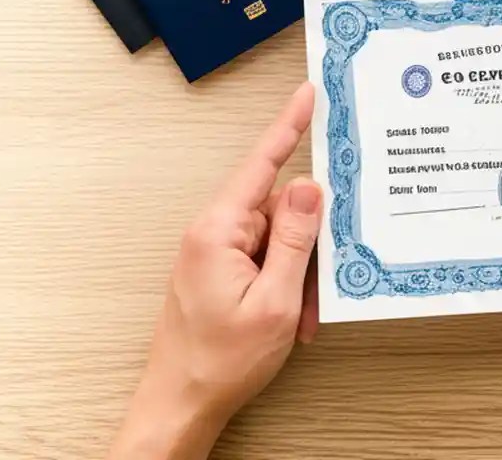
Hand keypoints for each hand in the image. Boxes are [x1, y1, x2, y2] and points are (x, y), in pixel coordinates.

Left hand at [109, 83, 322, 459]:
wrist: (180, 405)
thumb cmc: (218, 362)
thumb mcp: (273, 301)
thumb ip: (294, 239)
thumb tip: (308, 188)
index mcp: (218, 231)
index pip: (261, 164)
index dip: (288, 126)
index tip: (308, 95)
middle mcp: (213, 233)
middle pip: (280, 209)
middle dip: (310, 245)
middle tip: (321, 283)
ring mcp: (216, 252)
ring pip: (279, 240)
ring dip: (298, 275)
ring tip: (300, 317)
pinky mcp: (221, 270)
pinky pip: (267, 261)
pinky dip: (286, 286)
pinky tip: (291, 317)